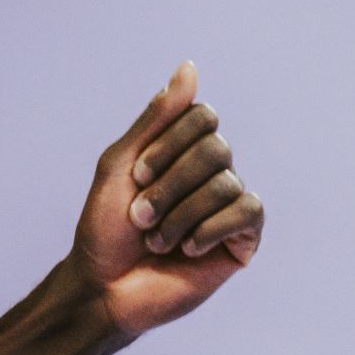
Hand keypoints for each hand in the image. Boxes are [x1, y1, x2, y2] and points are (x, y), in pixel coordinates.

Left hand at [70, 62, 263, 336]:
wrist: (105, 287)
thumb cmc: (105, 228)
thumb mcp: (121, 164)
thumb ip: (157, 117)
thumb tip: (191, 67)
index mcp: (182, 149)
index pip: (202, 117)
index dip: (168, 147)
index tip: (136, 177)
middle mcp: (211, 172)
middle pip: (216, 148)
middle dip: (170, 186)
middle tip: (141, 217)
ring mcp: (228, 205)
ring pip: (227, 184)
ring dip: (181, 215)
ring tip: (157, 241)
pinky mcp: (243, 239)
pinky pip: (249, 212)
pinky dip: (211, 229)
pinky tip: (188, 249)